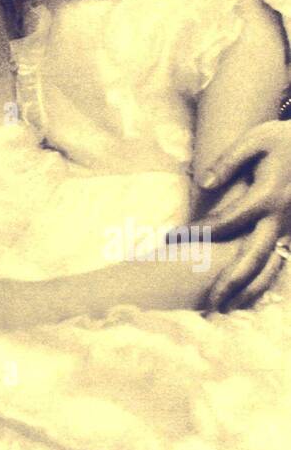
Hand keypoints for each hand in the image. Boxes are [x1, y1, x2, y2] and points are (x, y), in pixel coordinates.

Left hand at [178, 122, 290, 308]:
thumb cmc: (285, 139)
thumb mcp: (256, 139)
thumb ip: (229, 161)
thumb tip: (204, 185)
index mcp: (266, 196)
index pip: (224, 222)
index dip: (195, 233)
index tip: (169, 240)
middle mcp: (281, 219)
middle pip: (251, 259)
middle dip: (229, 284)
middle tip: (207, 305)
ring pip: (270, 269)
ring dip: (248, 292)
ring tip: (225, 310)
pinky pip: (280, 264)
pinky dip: (265, 284)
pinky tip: (249, 298)